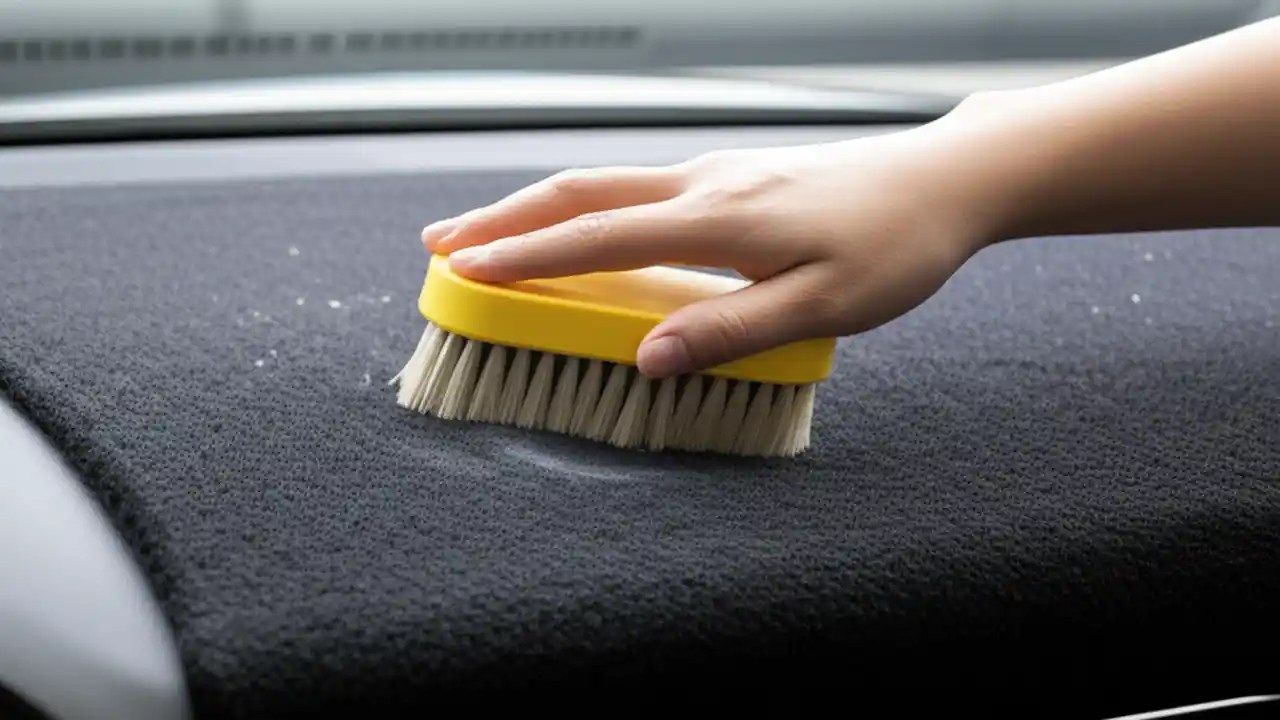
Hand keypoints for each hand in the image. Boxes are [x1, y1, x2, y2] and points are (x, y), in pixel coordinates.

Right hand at [420, 125, 991, 378]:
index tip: (461, 274)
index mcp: (718, 219)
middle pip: (579, 194)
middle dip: (502, 219)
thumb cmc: (893, 246)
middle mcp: (703, 187)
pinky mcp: (730, 181)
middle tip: (440, 248)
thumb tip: (647, 357)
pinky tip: (578, 234)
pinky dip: (583, 211)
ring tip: (486, 239)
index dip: (524, 259)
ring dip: (536, 211)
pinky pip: (636, 193)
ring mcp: (714, 177)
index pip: (597, 239)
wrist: (944, 181)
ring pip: (603, 187)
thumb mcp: (824, 305)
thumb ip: (731, 329)